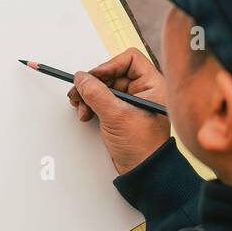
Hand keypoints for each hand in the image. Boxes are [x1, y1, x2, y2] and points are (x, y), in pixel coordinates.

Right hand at [67, 48, 170, 173]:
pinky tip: (85, 114)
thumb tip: (81, 78)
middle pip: (113, 72)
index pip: (130, 59)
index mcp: (152, 85)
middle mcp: (143, 90)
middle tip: (79, 92)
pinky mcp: (121, 112)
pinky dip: (91, 104)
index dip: (109, 65)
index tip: (94, 77)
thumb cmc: (142, 147)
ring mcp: (131, 102)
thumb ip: (96, 93)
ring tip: (81, 107)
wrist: (142, 171)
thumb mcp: (116, 116)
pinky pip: (102, 99)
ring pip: (104, 86)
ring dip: (89, 95)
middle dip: (93, 83)